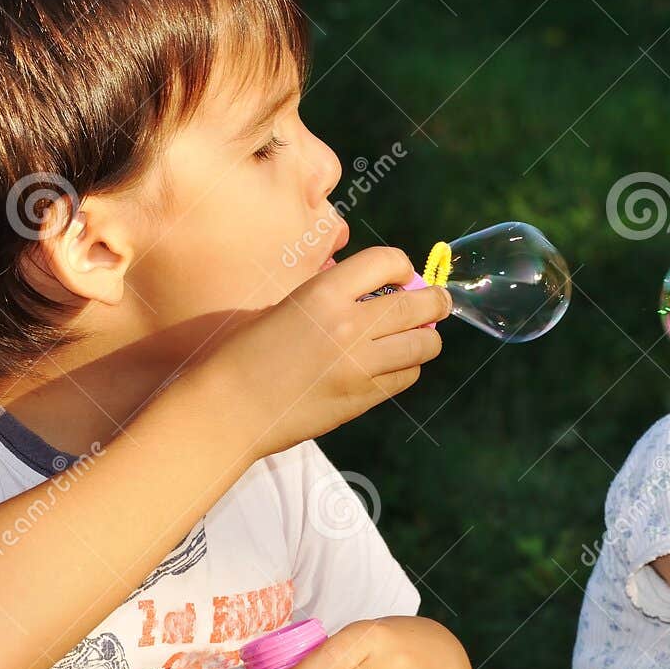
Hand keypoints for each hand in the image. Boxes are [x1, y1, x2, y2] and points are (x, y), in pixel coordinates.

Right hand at [208, 247, 451, 458]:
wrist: (230, 407)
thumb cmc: (245, 354)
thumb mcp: (286, 308)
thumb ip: (329, 298)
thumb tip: (374, 296)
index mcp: (323, 291)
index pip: (386, 261)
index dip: (403, 266)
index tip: (404, 275)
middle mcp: (348, 324)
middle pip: (417, 304)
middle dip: (436, 301)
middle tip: (439, 303)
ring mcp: (360, 364)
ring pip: (423, 344)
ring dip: (428, 338)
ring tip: (422, 337)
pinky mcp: (363, 397)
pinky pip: (406, 376)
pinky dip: (409, 368)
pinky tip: (398, 365)